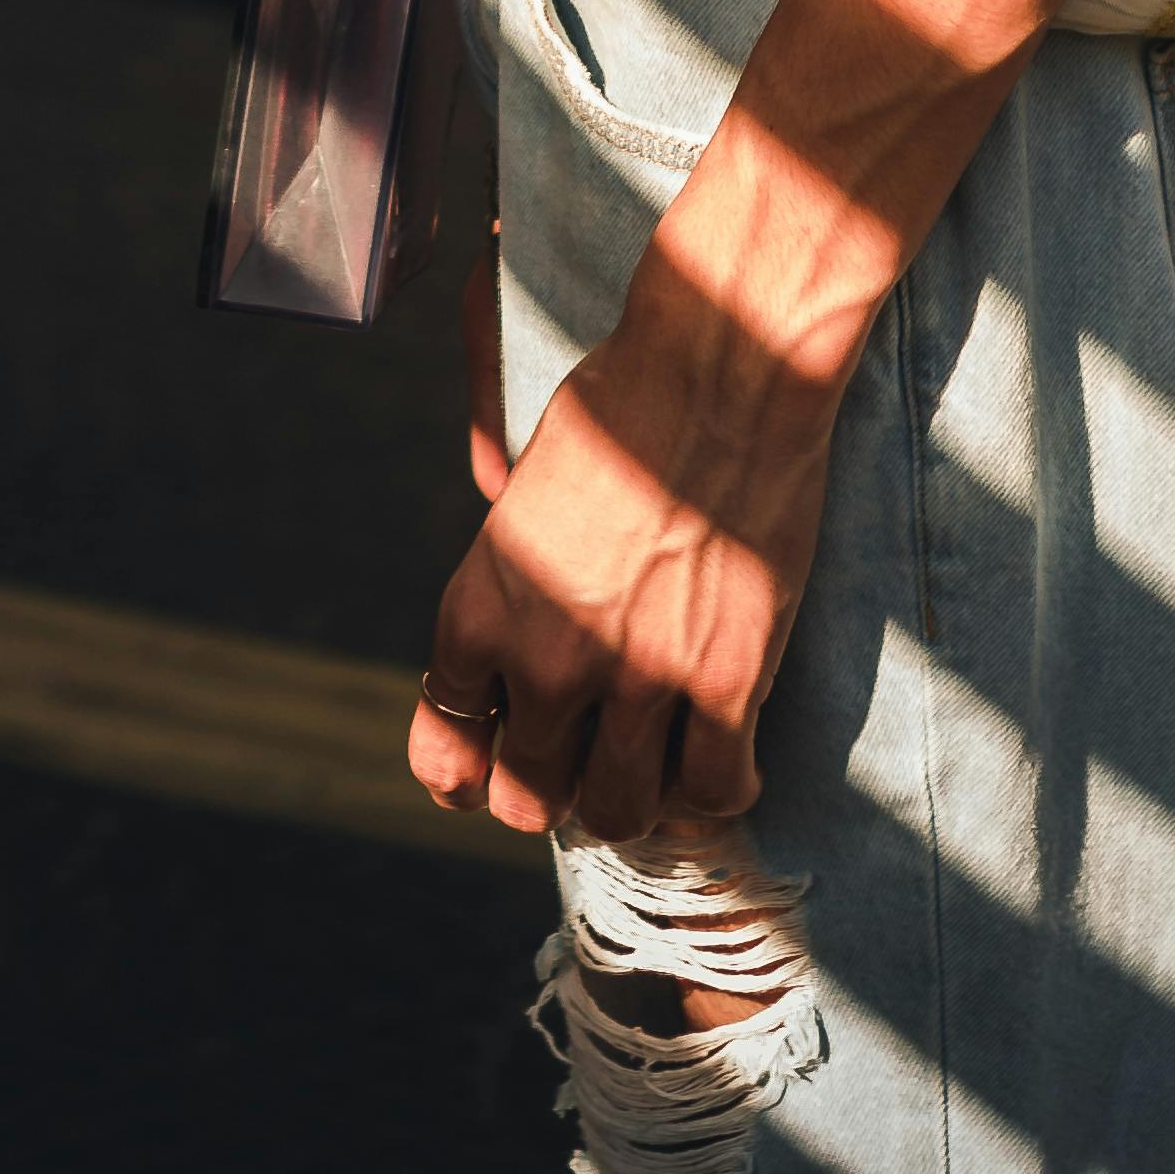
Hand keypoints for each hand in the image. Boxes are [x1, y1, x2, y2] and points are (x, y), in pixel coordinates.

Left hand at [407, 269, 840, 840]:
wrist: (720, 362)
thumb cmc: (622, 402)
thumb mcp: (524, 487)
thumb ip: (507, 570)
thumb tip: (508, 623)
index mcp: (483, 606)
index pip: (446, 745)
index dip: (467, 773)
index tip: (489, 774)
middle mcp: (547, 658)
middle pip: (529, 801)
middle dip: (553, 790)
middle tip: (586, 760)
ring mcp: (639, 676)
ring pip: (618, 813)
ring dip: (633, 799)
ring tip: (654, 767)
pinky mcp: (726, 679)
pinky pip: (711, 790)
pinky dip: (719, 789)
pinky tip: (727, 759)